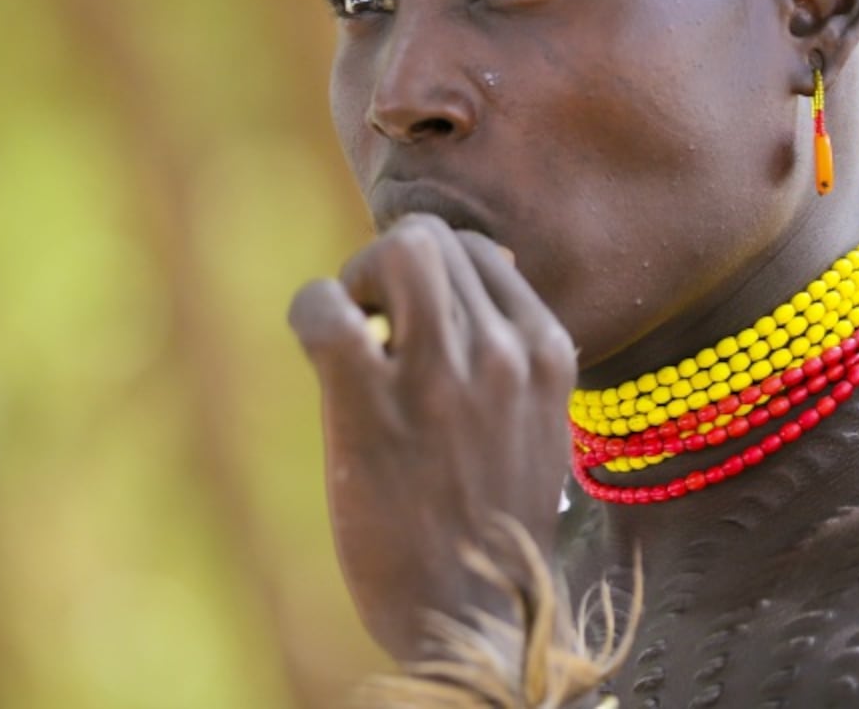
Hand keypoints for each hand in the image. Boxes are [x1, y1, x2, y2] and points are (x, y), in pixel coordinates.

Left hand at [288, 214, 577, 662]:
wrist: (474, 618)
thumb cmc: (492, 523)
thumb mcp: (536, 428)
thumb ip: (515, 357)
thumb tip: (485, 267)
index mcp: (546, 353)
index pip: (482, 251)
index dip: (434, 273)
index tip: (410, 321)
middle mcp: (504, 352)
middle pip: (433, 239)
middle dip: (388, 265)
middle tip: (371, 321)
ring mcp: (442, 378)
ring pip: (395, 252)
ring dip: (356, 278)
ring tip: (352, 334)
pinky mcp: (376, 409)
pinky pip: (328, 310)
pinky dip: (311, 308)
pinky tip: (313, 341)